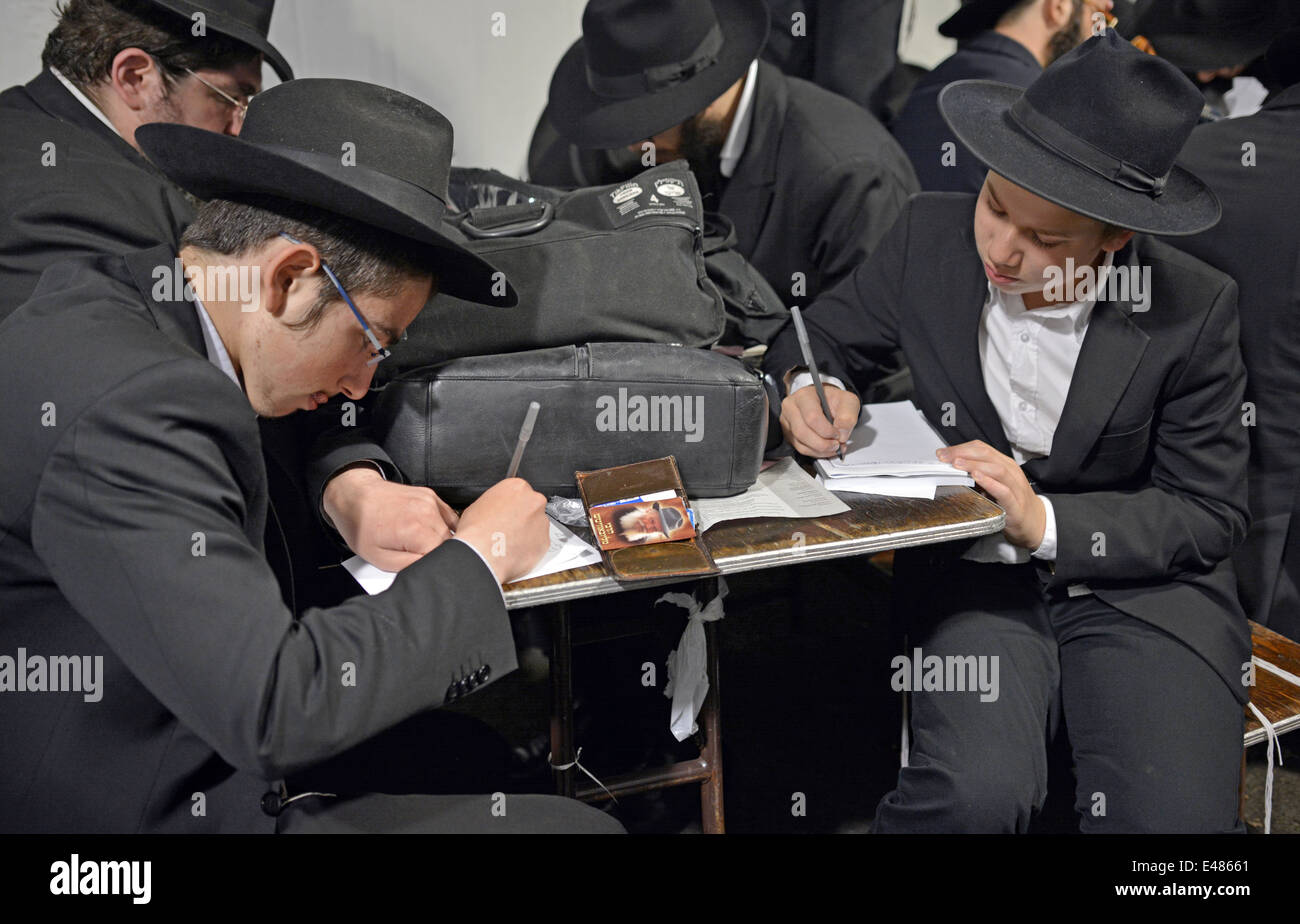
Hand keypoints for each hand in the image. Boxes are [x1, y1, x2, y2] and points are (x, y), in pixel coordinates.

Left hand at [323, 465, 460, 570]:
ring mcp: (431, 502)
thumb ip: (410, 566)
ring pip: (451, 532)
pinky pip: (449, 517)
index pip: (443, 557)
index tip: (421, 566)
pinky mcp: (431, 497)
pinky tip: (426, 531)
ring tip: (417, 542)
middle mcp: (428, 513)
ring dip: (439, 541)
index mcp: (416, 531)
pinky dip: (443, 527)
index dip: (433, 565)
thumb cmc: (361, 526)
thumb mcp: (379, 559)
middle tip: (415, 555)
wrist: (354, 495)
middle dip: (436, 553)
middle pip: (450, 544)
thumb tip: (431, 569)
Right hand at [455, 478, 549, 583]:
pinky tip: (515, 551)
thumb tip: (496, 510)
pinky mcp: (545, 541)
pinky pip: (539, 543)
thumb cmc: (477, 531)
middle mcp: (534, 501)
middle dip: (523, 517)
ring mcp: (542, 521)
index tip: (509, 512)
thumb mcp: (478, 505)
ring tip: (510, 542)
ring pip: (537, 525)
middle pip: (532, 507)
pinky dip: (530, 547)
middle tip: (509, 527)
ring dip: (527, 532)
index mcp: (517, 487)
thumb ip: (495, 503)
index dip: (513, 504)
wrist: (482, 555)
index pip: (520, 491)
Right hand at [779, 385, 858, 456]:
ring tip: (833, 447)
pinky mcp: (789, 434)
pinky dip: (815, 452)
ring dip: (820, 450)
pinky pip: (800, 449)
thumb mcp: (848, 401)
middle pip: (802, 432)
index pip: (811, 417)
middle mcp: (791, 408)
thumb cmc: (833, 400)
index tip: (838, 434)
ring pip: (800, 443)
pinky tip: (825, 449)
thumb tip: (841, 434)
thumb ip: (848, 416)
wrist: (825, 402)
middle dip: (823, 444)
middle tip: (837, 444)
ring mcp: (787, 422)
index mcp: (804, 396)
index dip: (826, 430)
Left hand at [937, 441, 1045, 549]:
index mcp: (1004, 464)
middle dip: (963, 453)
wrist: (1035, 523)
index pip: (982, 449)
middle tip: (944, 457)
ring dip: (974, 465)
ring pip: (996, 469)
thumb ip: (977, 476)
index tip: (942, 453)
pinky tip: (977, 478)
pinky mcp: (1016, 505)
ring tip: (957, 464)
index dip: (961, 448)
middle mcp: (1011, 472)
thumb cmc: (1011, 502)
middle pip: (987, 455)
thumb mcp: (993, 484)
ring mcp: (1015, 487)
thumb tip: (950, 471)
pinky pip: (1004, 491)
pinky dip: (990, 483)